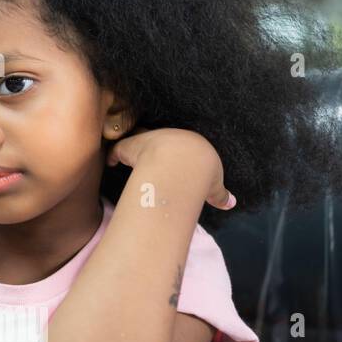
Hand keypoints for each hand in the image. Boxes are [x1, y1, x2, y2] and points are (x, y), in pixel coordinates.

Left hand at [106, 127, 235, 209]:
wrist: (183, 162)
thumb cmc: (202, 172)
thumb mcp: (214, 185)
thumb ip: (219, 194)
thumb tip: (231, 203)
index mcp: (189, 143)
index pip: (180, 144)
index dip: (175, 150)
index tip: (171, 155)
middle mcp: (166, 137)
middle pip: (157, 138)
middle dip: (153, 144)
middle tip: (146, 153)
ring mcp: (147, 140)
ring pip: (136, 140)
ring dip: (133, 149)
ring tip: (127, 157)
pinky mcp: (130, 147)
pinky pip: (118, 150)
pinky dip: (113, 156)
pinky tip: (110, 163)